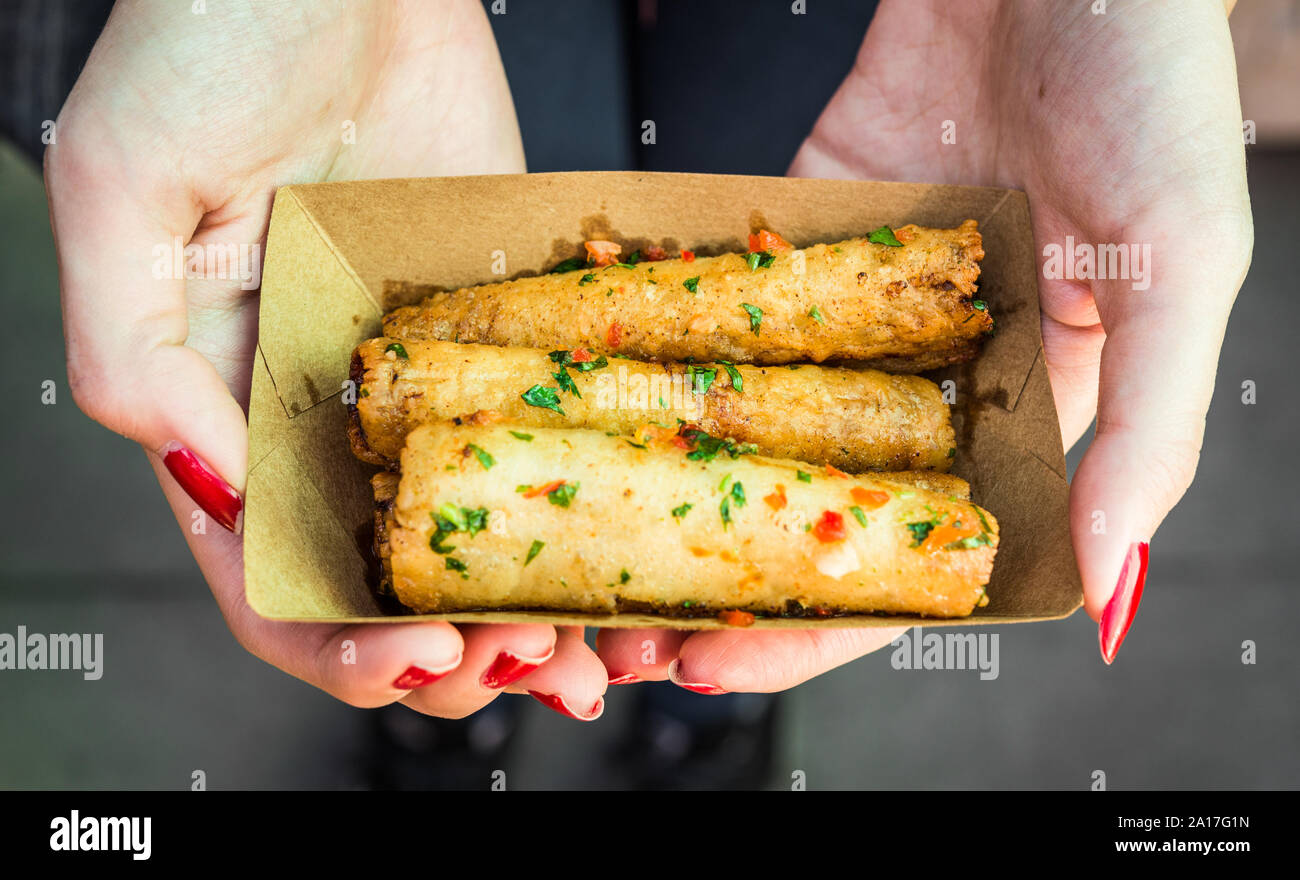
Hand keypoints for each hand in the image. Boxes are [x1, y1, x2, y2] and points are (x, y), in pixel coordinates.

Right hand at [47, 0, 607, 719]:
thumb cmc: (213, 36)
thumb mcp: (126, 187)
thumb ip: (128, 347)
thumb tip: (205, 479)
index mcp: (218, 404)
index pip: (266, 571)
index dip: (332, 640)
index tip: (413, 656)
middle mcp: (319, 410)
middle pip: (377, 581)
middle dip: (444, 651)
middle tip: (522, 667)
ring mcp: (414, 378)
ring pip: (469, 537)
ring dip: (522, 609)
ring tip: (588, 648)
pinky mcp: (492, 329)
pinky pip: (534, 443)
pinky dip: (573, 515)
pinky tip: (624, 558)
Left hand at [603, 0, 1252, 688]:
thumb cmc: (1152, 87)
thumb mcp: (1180, 264)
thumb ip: (1146, 424)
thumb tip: (1100, 576)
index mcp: (1033, 409)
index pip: (919, 557)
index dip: (826, 626)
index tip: (727, 663)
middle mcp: (940, 374)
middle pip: (820, 508)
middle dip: (727, 577)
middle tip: (626, 635)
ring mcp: (866, 304)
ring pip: (764, 422)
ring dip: (682, 489)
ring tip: (596, 548)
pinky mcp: (809, 227)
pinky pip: (736, 302)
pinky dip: (677, 353)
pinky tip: (604, 407)